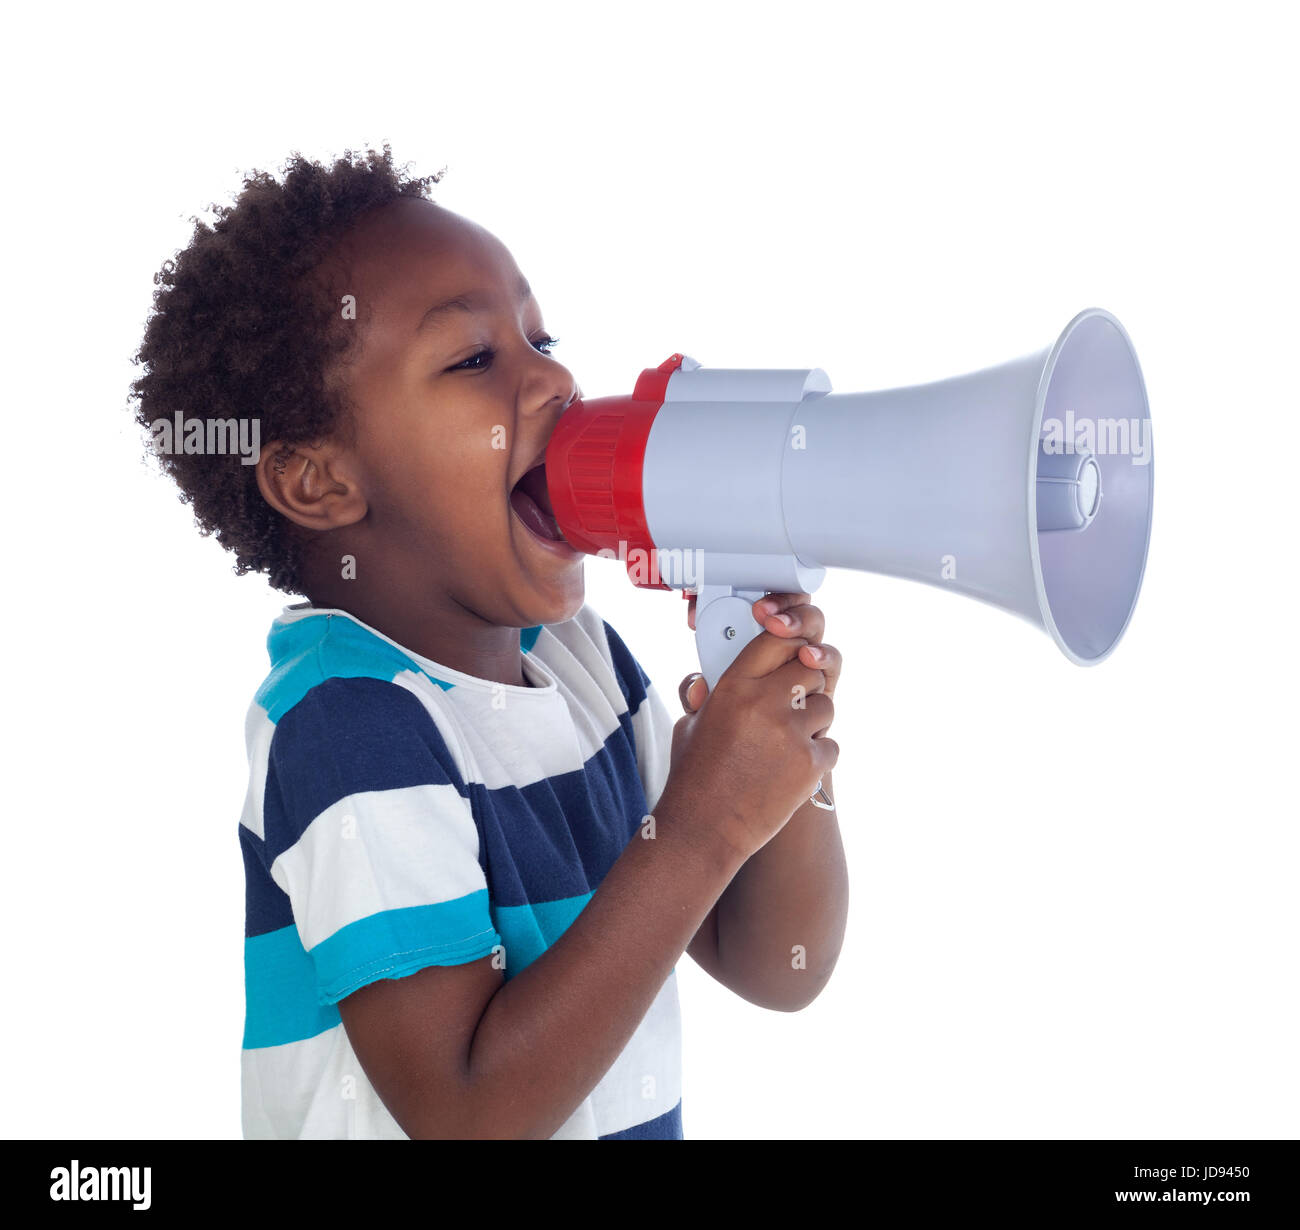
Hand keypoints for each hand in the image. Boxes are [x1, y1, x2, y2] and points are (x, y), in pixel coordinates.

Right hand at [665, 592, 839, 859]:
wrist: (704, 830)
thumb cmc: (693, 777)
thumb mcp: (689, 725)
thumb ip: (706, 695)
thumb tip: (707, 678)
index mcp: (732, 686)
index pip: (776, 641)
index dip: (787, 646)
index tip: (789, 656)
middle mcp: (764, 703)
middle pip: (809, 668)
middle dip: (804, 684)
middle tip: (791, 704)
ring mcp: (791, 733)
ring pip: (826, 705)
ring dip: (813, 720)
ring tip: (788, 742)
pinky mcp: (810, 764)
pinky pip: (831, 744)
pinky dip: (817, 756)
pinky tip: (791, 770)